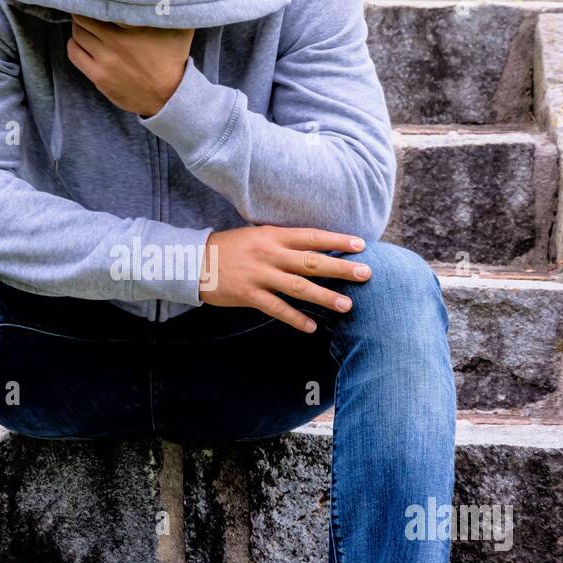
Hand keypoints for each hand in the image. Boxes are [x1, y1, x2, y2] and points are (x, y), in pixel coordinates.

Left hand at [67, 14, 193, 115]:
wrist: (169, 96)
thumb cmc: (173, 59)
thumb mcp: (181, 29)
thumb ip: (171, 8)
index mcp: (132, 28)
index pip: (101, 4)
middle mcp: (115, 42)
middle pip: (83, 17)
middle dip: (84, 10)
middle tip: (89, 7)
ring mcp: (104, 61)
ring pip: (77, 33)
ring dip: (78, 26)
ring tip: (85, 24)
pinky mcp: (98, 76)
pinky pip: (74, 53)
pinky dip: (75, 43)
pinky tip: (82, 41)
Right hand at [200, 225, 371, 331]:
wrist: (195, 260)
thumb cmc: (231, 248)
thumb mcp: (258, 236)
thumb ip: (284, 242)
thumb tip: (315, 248)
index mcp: (273, 236)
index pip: (312, 237)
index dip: (337, 241)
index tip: (361, 245)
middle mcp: (270, 254)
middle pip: (311, 261)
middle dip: (340, 268)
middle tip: (366, 274)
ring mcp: (259, 275)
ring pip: (298, 287)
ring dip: (324, 297)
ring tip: (347, 305)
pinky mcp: (248, 295)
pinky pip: (276, 308)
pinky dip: (295, 318)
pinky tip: (311, 326)